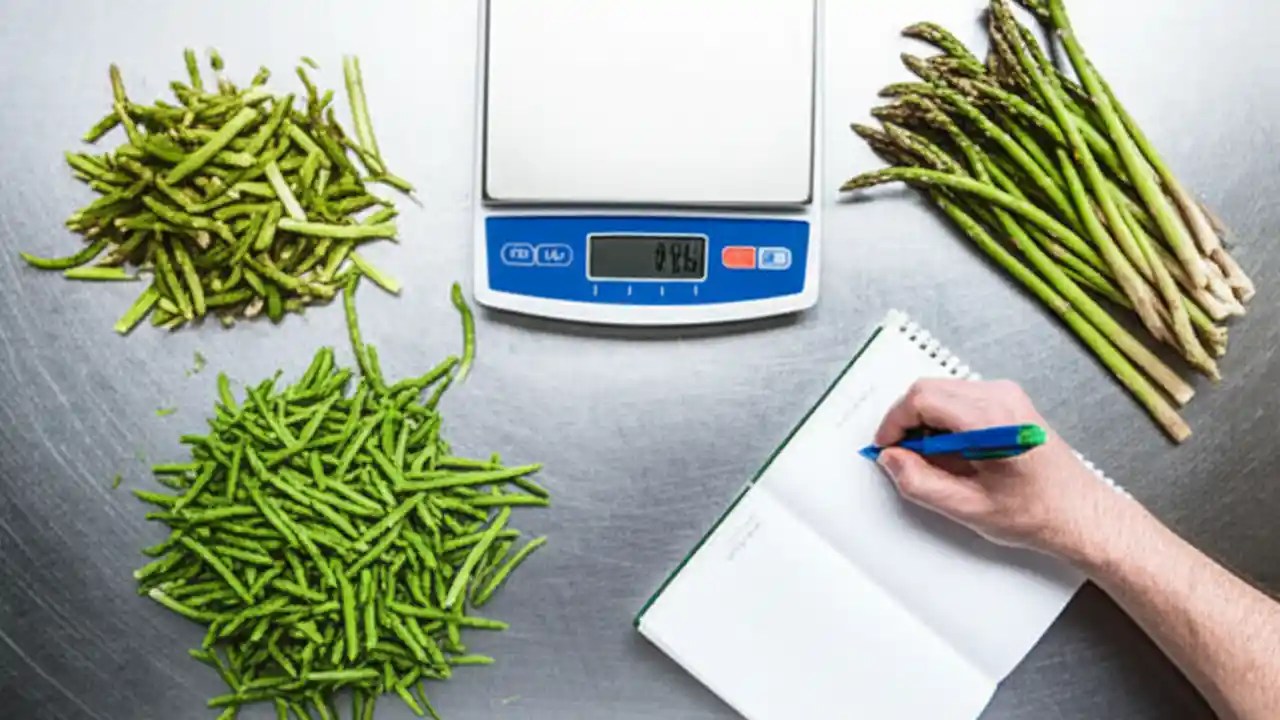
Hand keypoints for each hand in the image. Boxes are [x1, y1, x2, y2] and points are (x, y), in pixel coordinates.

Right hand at [874, 379, 1122, 560]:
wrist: (1080, 512)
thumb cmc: (1037, 513)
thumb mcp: (969, 508)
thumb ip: (920, 482)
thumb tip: (891, 459)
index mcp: (991, 420)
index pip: (921, 399)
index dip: (894, 423)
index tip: (886, 447)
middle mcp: (1001, 397)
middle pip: (928, 388)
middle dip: (906, 421)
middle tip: (903, 455)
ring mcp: (1007, 395)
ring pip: (941, 390)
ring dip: (925, 420)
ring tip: (932, 458)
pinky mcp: (1008, 400)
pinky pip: (959, 397)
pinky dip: (943, 419)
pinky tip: (952, 451)